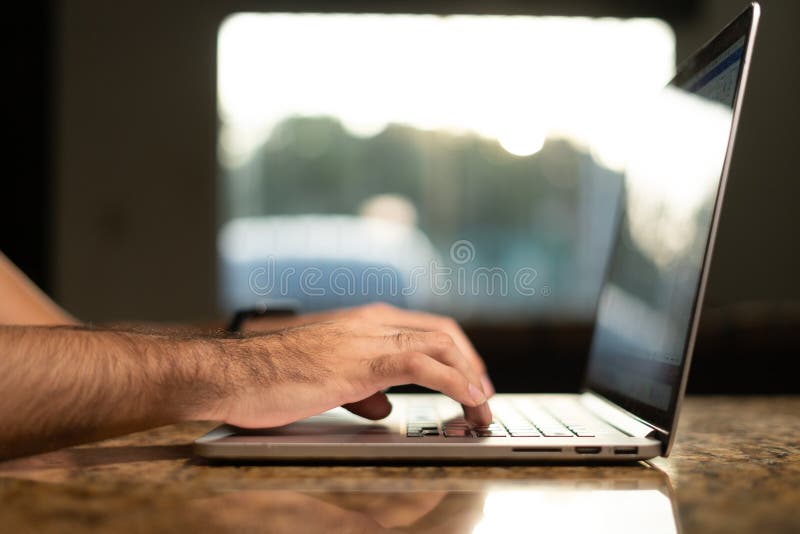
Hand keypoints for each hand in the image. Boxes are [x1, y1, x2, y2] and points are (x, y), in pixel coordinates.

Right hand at [201, 317, 492, 427]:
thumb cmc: (271, 377)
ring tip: (482, 407)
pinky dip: (454, 381)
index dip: (458, 355)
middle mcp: (371, 323)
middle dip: (473, 366)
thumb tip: (384, 403)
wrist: (232, 374)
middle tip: (484, 397)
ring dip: (470, 378)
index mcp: (365, 322)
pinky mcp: (360, 362)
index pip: (428, 329)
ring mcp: (366, 339)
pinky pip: (422, 364)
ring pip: (440, 345)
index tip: (472, 382)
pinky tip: (467, 398)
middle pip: (443, 334)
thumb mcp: (326, 380)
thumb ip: (361, 387)